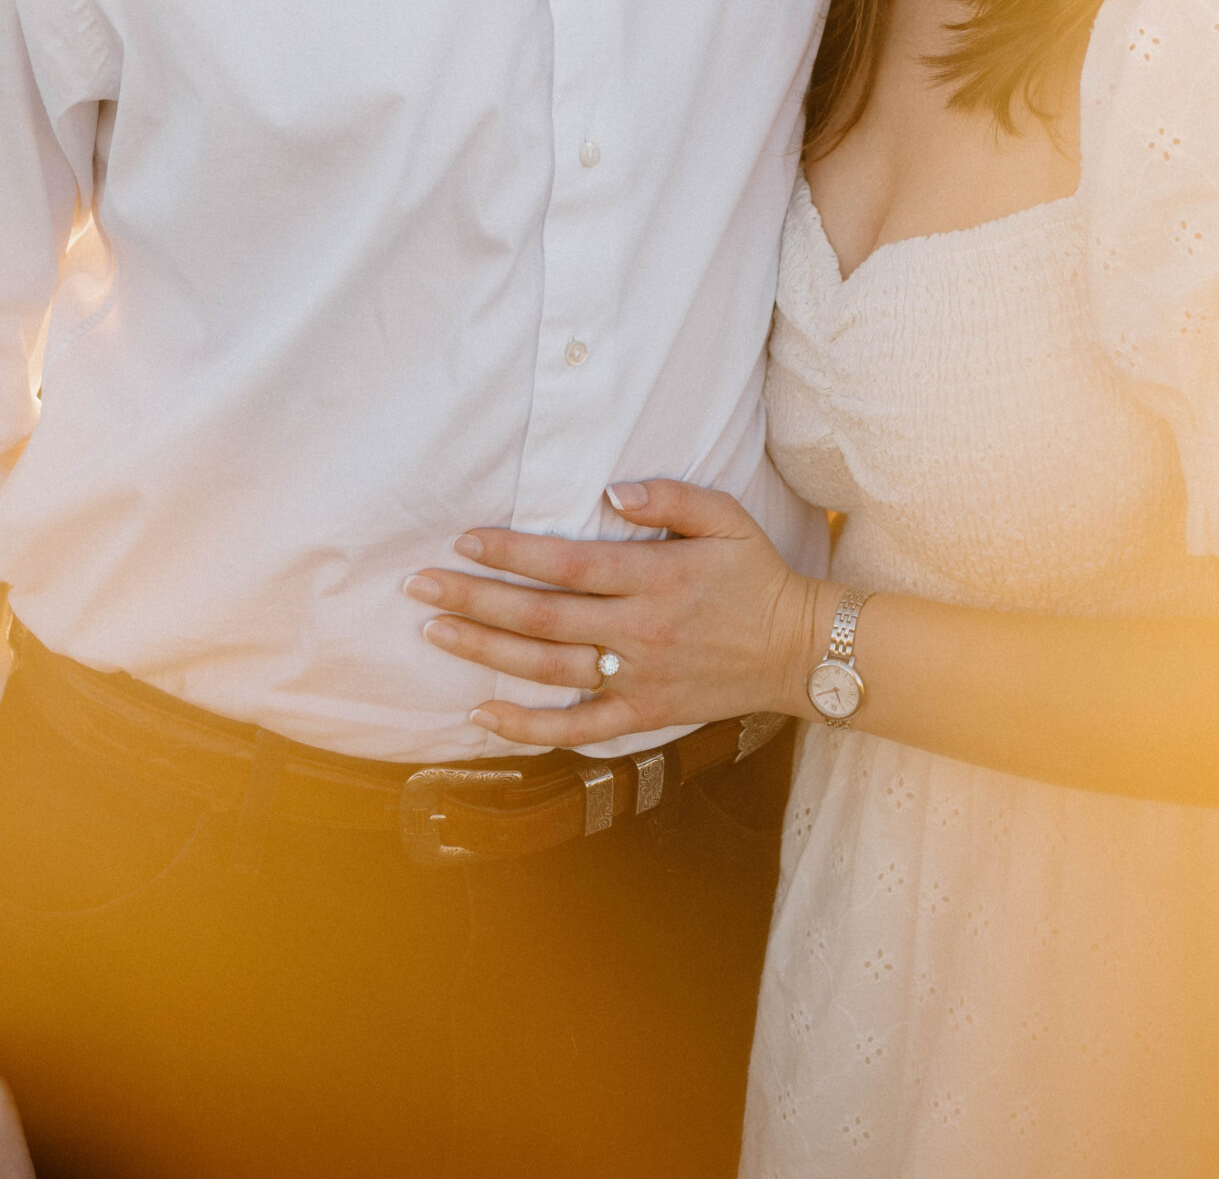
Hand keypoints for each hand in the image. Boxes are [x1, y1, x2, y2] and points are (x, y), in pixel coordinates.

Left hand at [406, 480, 828, 746]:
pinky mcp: (643, 714)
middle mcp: (638, 629)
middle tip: (420, 585)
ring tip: (434, 631)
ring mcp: (638, 676)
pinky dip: (527, 726)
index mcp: (654, 576)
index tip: (465, 541)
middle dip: (475, 598)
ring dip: (485, 651)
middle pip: (541, 616)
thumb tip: (609, 490)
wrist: (798, 650)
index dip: (513, 553)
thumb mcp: (725, 518)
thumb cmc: (757, 575)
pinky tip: (481, 713)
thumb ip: (668, 498)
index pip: (567, 564)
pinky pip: (576, 728)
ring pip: (547, 668)